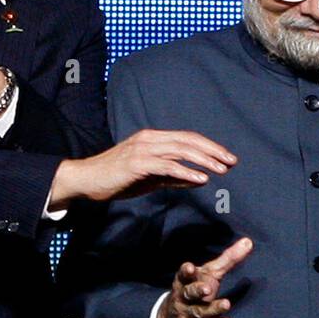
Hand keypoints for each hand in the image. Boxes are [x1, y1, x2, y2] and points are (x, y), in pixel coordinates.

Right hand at [48, 129, 236, 208]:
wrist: (86, 180)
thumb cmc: (118, 178)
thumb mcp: (150, 178)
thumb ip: (173, 176)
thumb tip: (199, 178)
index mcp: (154, 138)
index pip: (188, 138)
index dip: (209, 146)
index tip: (227, 157)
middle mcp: (150, 139)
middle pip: (188, 141)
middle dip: (213, 151)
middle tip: (232, 162)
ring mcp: (143, 150)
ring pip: (180, 151)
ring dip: (204, 160)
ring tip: (221, 170)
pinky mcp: (137, 163)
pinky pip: (167, 166)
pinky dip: (186, 171)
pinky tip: (200, 178)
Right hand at [156, 237, 252, 317]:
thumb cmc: (196, 289)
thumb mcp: (209, 273)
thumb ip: (228, 259)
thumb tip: (248, 242)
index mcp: (184, 281)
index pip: (183, 275)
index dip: (185, 272)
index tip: (190, 267)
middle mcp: (182, 297)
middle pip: (188, 293)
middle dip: (196, 290)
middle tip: (207, 288)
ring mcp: (186, 314)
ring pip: (198, 311)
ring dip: (212, 308)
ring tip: (226, 304)